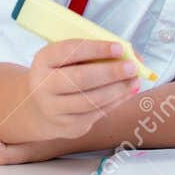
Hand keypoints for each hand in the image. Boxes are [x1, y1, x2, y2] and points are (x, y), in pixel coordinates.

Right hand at [25, 39, 140, 139]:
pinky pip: (96, 114)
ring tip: (134, 80)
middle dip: (110, 72)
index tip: (119, 47)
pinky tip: (127, 92)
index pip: (69, 51)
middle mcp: (44, 86)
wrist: (39, 108)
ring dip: (118, 90)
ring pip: (91, 100)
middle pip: (80, 79)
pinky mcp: (68, 127)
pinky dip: (116, 102)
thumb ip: (96, 52)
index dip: (96, 49)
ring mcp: (54, 109)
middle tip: (132, 67)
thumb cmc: (62, 73)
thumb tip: (132, 55)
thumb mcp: (69, 57)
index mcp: (44, 60)